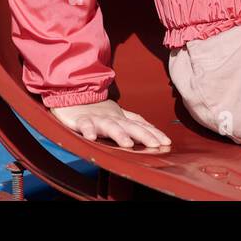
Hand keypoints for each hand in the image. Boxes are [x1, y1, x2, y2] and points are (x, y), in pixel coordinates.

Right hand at [49, 99, 170, 149]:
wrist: (73, 95)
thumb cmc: (97, 109)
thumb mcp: (118, 116)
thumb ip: (133, 122)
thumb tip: (152, 130)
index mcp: (122, 118)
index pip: (141, 126)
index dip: (154, 133)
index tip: (166, 142)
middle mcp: (113, 118)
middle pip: (130, 126)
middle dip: (144, 135)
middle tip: (156, 145)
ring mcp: (97, 119)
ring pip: (110, 126)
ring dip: (119, 134)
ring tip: (128, 144)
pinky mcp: (81, 120)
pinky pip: (85, 125)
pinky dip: (88, 130)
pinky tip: (91, 137)